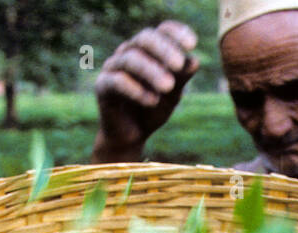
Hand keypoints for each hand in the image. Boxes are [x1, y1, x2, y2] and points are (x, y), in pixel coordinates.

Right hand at [93, 21, 198, 161]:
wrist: (131, 136)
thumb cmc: (153, 109)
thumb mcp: (172, 94)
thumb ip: (181, 78)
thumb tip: (194, 61)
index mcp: (149, 49)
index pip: (162, 30)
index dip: (176, 33)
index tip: (192, 44)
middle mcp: (129, 51)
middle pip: (145, 38)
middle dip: (163, 49)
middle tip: (178, 64)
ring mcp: (114, 66)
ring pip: (131, 59)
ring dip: (151, 71)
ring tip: (168, 86)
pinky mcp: (103, 85)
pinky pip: (117, 81)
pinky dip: (136, 90)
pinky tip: (152, 100)